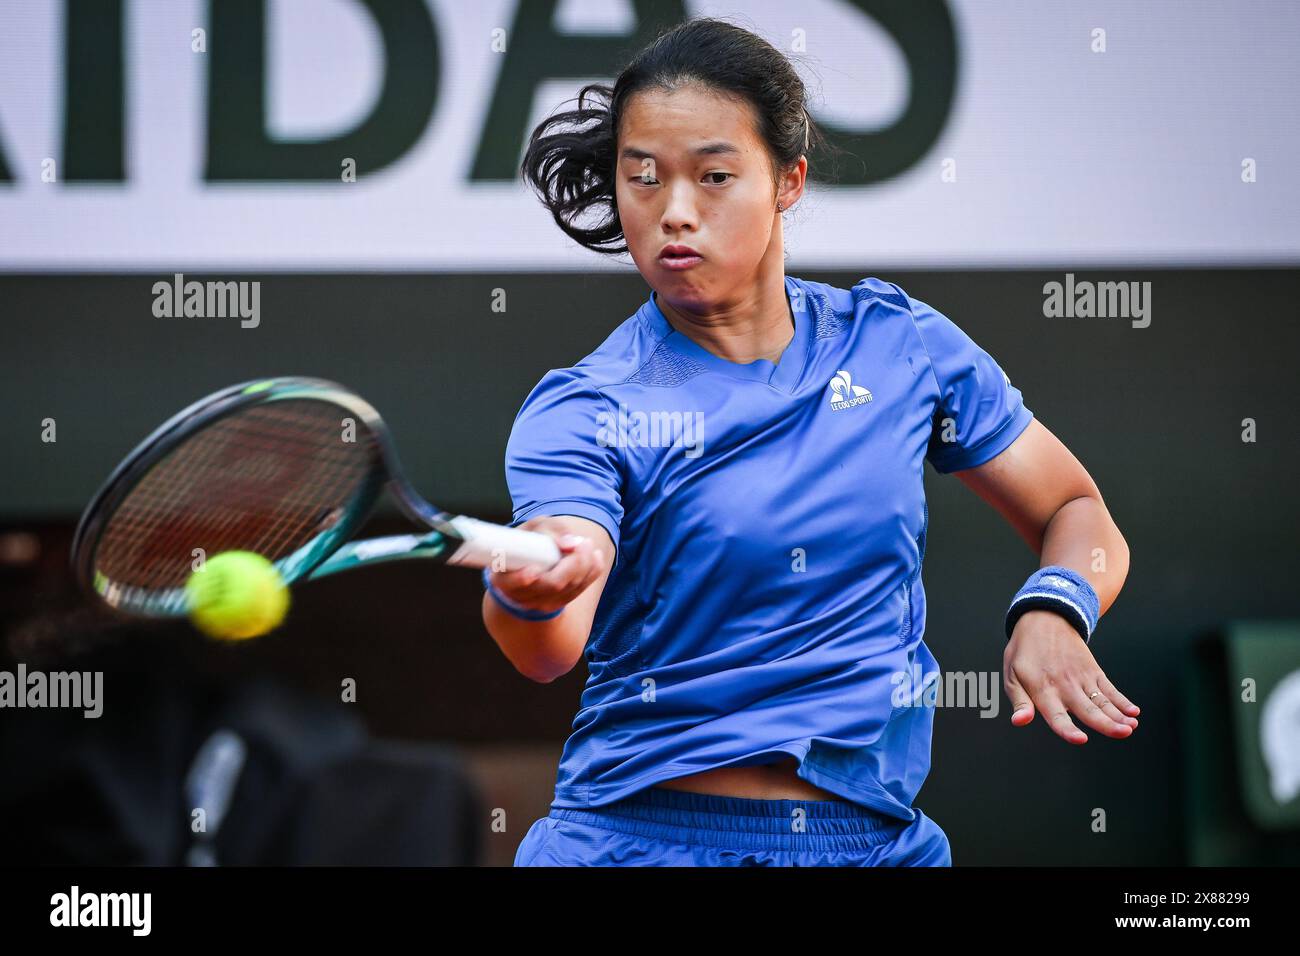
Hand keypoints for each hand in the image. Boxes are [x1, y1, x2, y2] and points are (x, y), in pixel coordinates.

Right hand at [486, 516, 607, 614]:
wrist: (530, 559)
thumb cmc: (528, 540)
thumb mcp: (534, 527)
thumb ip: (549, 530)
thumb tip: (570, 544)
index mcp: (503, 577)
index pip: (510, 583)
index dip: (521, 578)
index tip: (533, 570)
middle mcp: (521, 595)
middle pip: (552, 585)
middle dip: (573, 563)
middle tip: (582, 542)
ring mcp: (541, 603)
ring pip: (570, 588)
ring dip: (585, 564)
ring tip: (586, 543)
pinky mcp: (559, 603)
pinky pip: (581, 589)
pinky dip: (592, 571)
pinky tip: (595, 555)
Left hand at [1003, 610, 1140, 743]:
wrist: (1045, 618)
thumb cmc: (1025, 651)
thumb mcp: (1011, 675)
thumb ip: (1019, 702)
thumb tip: (1019, 722)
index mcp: (1042, 690)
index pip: (1056, 715)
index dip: (1067, 729)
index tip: (1081, 740)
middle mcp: (1065, 685)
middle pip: (1088, 710)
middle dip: (1106, 723)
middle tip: (1123, 733)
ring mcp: (1082, 677)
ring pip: (1102, 701)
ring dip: (1119, 714)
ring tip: (1131, 726)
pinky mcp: (1093, 671)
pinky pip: (1110, 688)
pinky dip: (1122, 700)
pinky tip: (1133, 712)